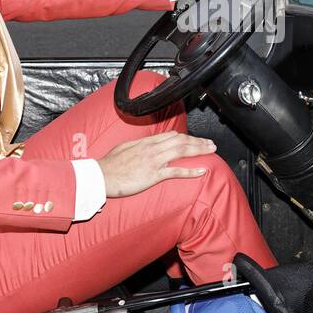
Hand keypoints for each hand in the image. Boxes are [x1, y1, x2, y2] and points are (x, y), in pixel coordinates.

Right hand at [97, 130, 217, 197]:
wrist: (101, 176)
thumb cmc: (109, 165)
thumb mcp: (123, 148)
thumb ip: (137, 145)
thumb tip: (145, 144)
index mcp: (145, 142)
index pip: (171, 136)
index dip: (186, 137)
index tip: (194, 139)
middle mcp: (152, 149)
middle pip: (181, 141)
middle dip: (198, 141)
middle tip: (210, 143)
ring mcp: (154, 161)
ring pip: (182, 151)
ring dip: (199, 150)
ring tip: (211, 150)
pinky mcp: (154, 175)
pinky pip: (176, 171)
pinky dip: (191, 171)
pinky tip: (202, 170)